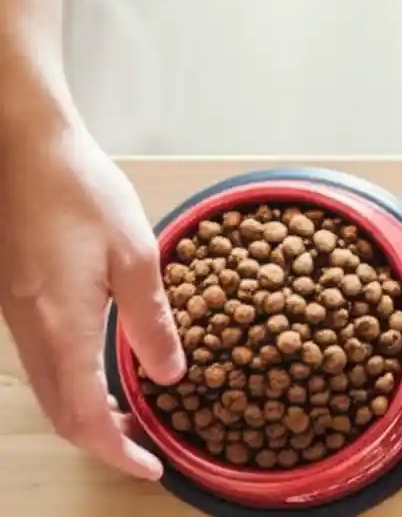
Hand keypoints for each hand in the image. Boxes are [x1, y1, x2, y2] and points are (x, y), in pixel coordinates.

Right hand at [0, 120, 183, 478]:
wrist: (23, 148)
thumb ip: (152, 319)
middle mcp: (31, 331)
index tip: (151, 468)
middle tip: (146, 450)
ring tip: (133, 417)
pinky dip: (73, 385)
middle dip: (102, 442)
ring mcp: (17, 317)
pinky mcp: (17, 299)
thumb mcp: (135, 254)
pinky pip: (43, 362)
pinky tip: (104, 370)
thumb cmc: (80, 192)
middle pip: (60, 414)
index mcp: (61, 327)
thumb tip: (170, 374)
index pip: (84, 416)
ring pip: (48, 390)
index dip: (116, 452)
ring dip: (87, 414)